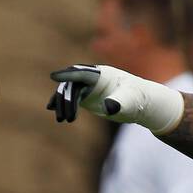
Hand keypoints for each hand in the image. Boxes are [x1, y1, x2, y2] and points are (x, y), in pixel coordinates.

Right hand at [47, 64, 183, 133]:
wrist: (139, 103)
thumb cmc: (136, 99)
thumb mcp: (128, 102)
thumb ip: (118, 102)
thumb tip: (109, 108)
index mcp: (101, 74)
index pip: (82, 73)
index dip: (68, 75)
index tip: (54, 77)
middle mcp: (92, 78)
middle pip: (73, 84)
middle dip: (66, 98)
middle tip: (65, 116)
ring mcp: (88, 86)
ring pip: (70, 92)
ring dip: (63, 104)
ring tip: (61, 119)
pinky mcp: (87, 96)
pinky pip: (71, 98)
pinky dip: (62, 103)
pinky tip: (52, 110)